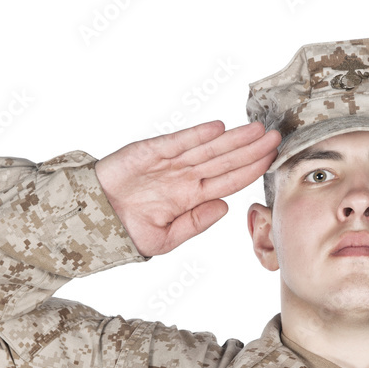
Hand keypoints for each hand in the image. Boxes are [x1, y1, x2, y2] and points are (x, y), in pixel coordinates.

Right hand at [94, 121, 279, 256]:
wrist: (92, 221)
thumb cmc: (126, 231)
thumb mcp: (165, 239)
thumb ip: (195, 223)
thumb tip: (225, 208)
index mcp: (191, 198)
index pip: (229, 180)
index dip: (251, 168)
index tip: (272, 158)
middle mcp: (184, 177)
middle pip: (225, 160)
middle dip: (251, 149)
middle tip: (276, 136)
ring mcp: (169, 162)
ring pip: (208, 148)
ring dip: (233, 138)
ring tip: (257, 129)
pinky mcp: (149, 151)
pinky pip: (177, 142)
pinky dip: (197, 135)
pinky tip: (219, 128)